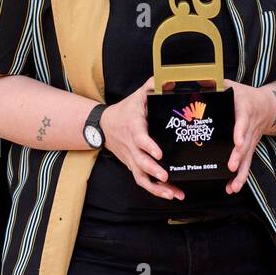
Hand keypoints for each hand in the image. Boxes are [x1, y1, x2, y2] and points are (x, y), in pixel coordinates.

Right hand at [101, 78, 183, 201]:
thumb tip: (167, 80)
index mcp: (134, 128)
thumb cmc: (125, 111)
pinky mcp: (133, 166)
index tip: (159, 153)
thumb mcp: (137, 96)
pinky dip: (155, 190)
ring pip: (141, 177)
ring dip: (157, 188)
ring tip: (173, 193)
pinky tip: (170, 194)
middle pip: (140, 162)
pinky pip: (142, 181)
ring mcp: (131, 158)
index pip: (140, 139)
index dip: (149, 147)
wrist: (103, 126)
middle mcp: (132, 146)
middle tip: (166, 176)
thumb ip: (152, 86)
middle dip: (153, 171)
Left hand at [225, 81, 275, 194]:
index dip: (240, 131)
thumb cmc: (245, 96)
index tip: (238, 141)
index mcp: (245, 109)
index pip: (243, 120)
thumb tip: (196, 84)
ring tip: (233, 185)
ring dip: (241, 172)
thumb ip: (216, 85)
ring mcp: (251, 140)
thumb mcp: (232, 86)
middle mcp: (249, 127)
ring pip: (247, 157)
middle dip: (238, 156)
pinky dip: (241, 177)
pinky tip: (232, 187)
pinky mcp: (250, 149)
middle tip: (231, 166)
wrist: (268, 105)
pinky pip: (247, 164)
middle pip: (245, 143)